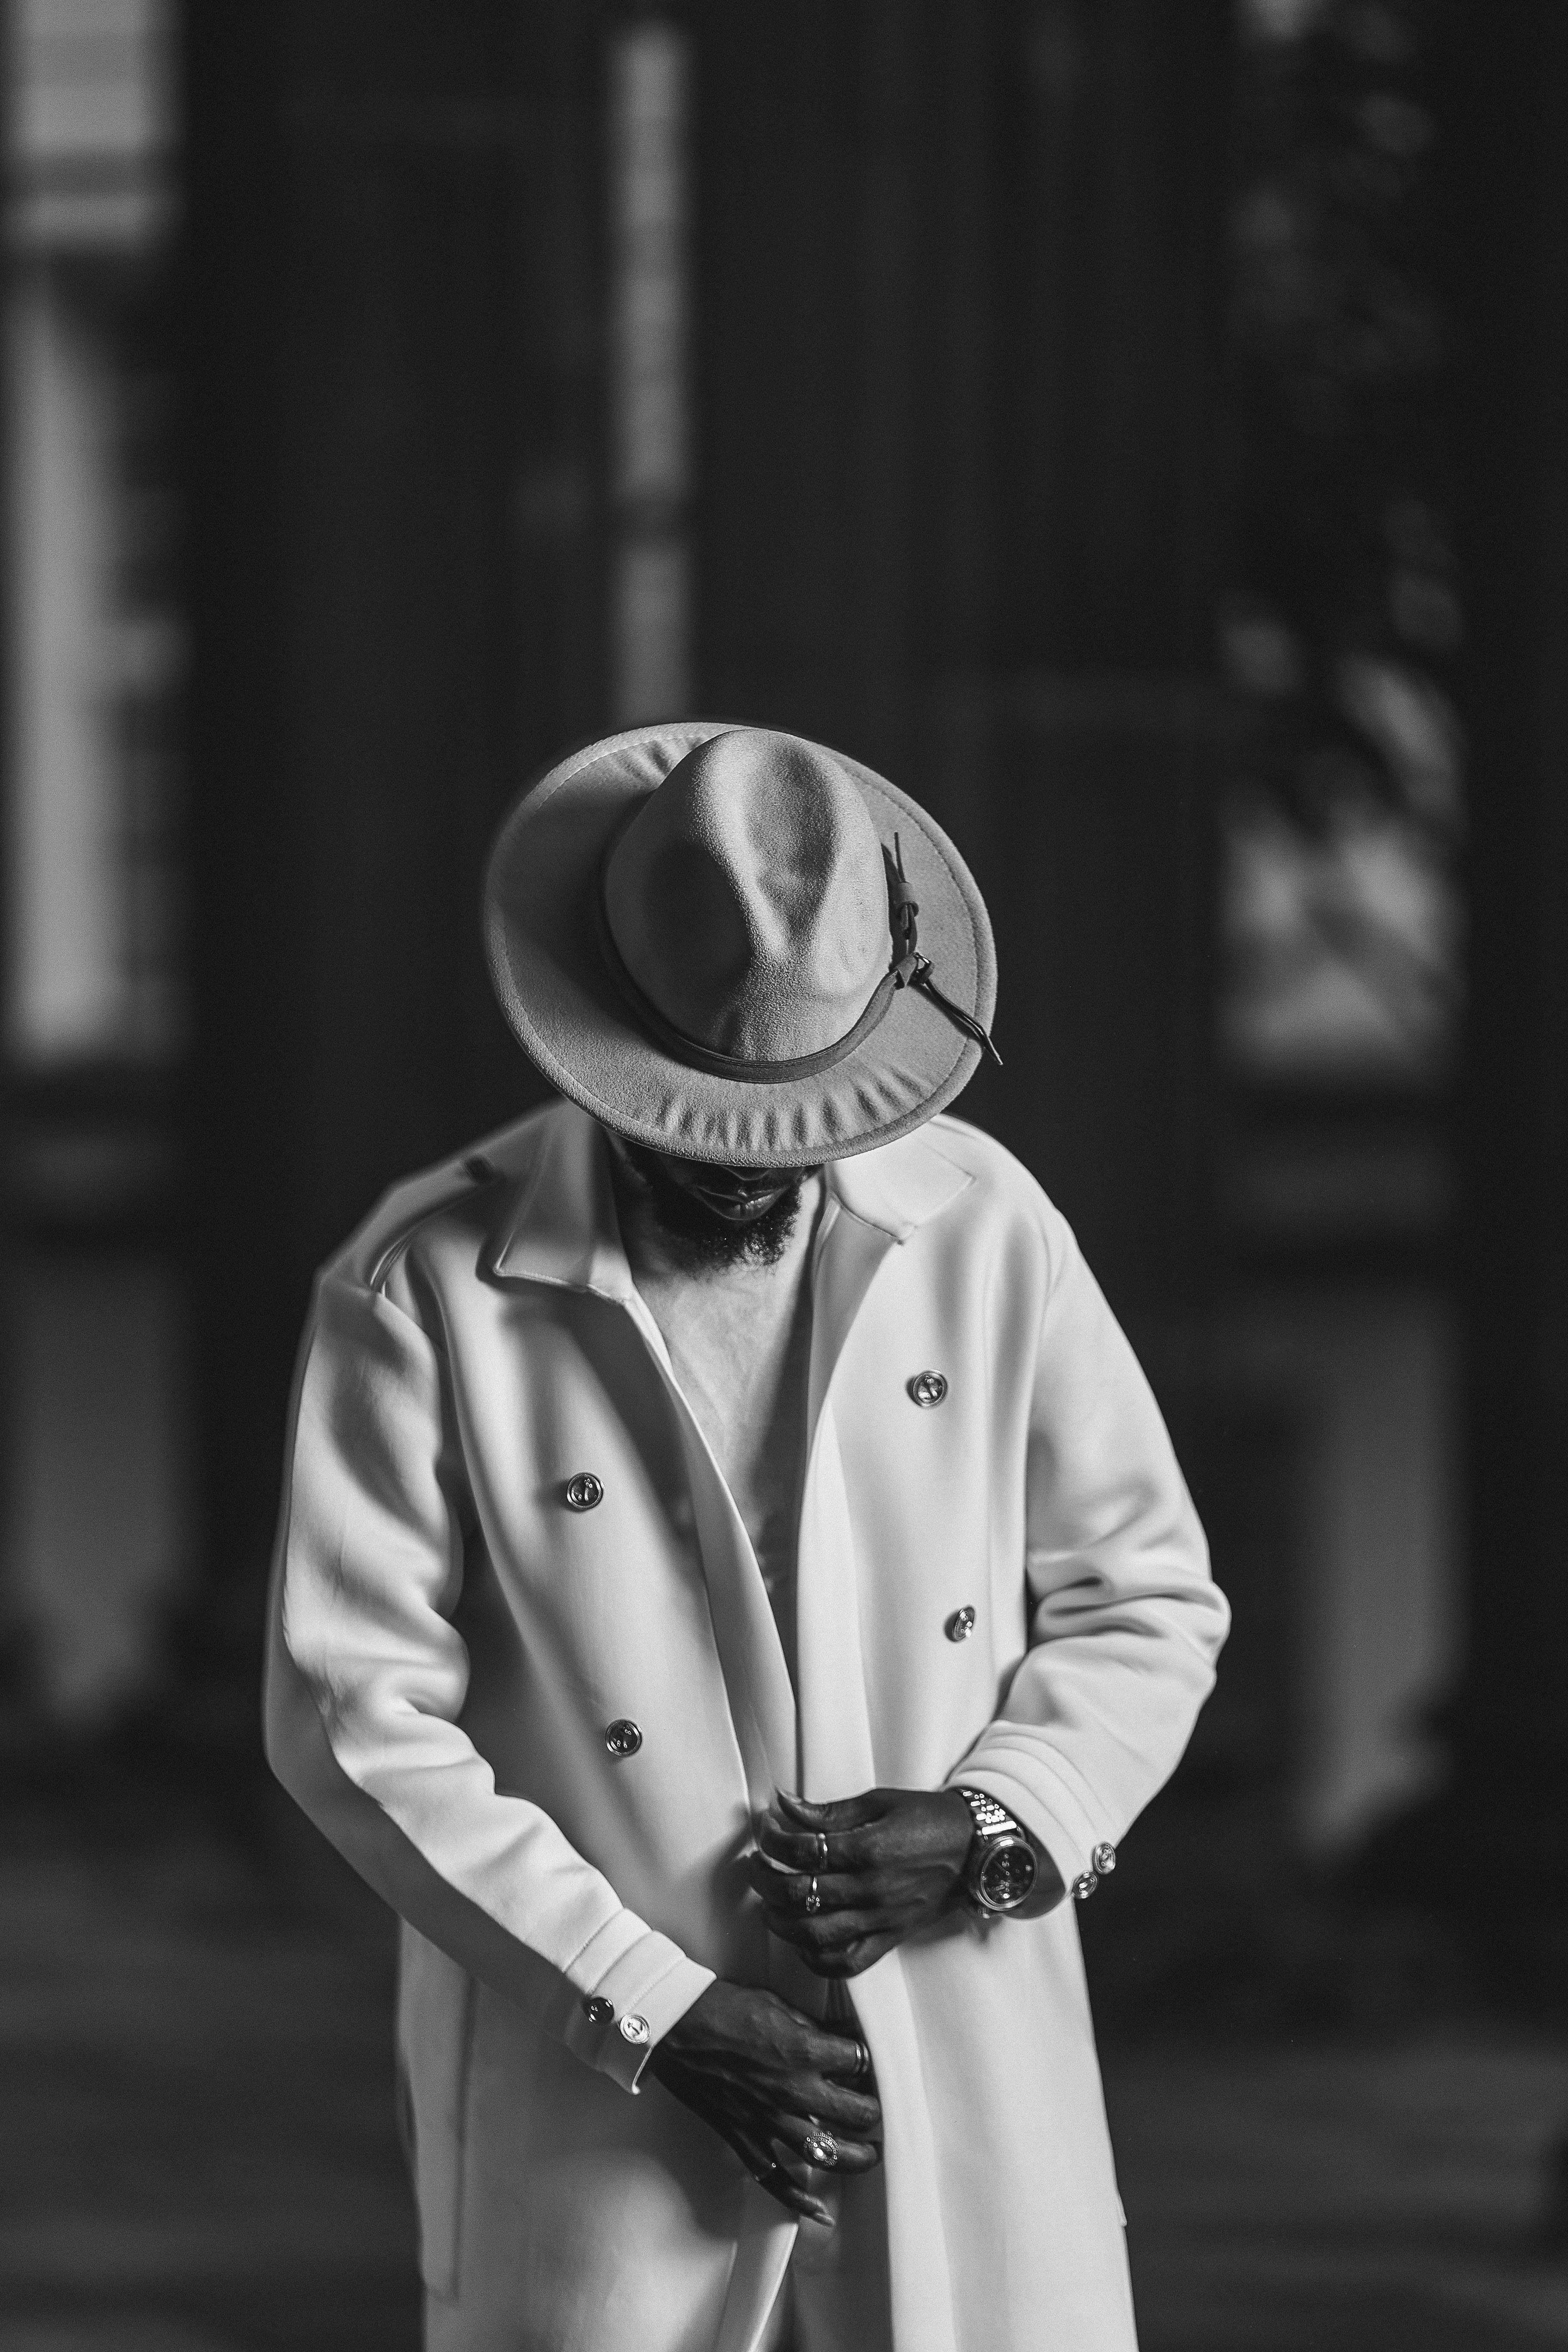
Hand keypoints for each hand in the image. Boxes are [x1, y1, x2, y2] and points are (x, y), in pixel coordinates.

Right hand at [645, 1979, 880, 2225]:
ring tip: (869, 2156)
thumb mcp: (775, 2003)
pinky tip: (818, 2211)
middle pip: (853, 2113)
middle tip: (878, 2114)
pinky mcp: (743, 2135)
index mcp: (803, 2051)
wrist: (673, 2025)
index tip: (868, 2066)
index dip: (867, 2063)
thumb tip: (839, 2039)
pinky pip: (772, 2177)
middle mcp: (791, 2090)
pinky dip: (796, 2199)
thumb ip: (811, 2027)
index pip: (858, 2062)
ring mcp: (767, 2118)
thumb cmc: (722, 2007)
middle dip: (872, 2114)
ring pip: (824, 2152)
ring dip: (854, 2158)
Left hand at [749, 1786, 975, 1976]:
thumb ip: (830, 1810)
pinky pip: (844, 1964)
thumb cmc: (927, 1819)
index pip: (803, 1850)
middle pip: (799, 1893)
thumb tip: (784, 1803)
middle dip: (765, 1878)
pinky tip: (800, 1938)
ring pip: (814, 1935)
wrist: (974, 1849)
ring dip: (779, 1920)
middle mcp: (872, 1890)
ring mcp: (881, 1920)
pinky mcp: (889, 1940)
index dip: (773, 1838)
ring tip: (767, 1902)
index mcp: (870, 1850)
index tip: (764, 1826)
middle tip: (756, 1863)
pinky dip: (814, 1958)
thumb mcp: (879, 1802)